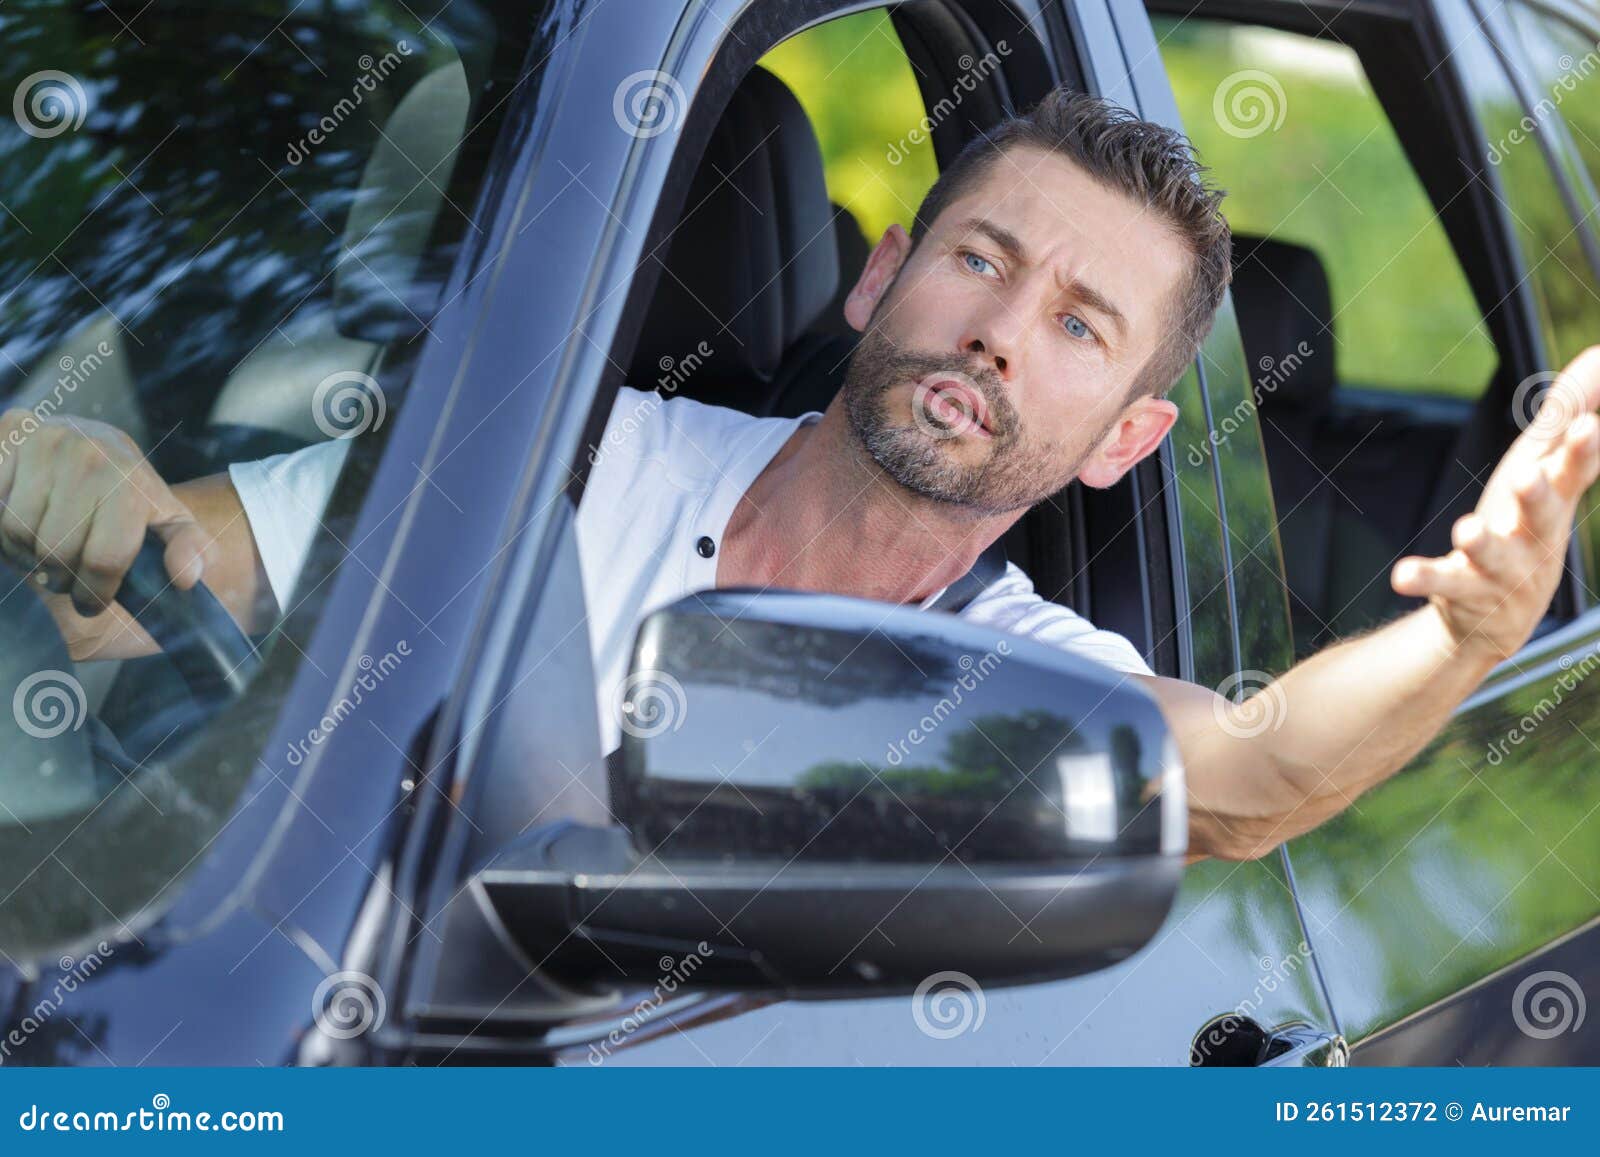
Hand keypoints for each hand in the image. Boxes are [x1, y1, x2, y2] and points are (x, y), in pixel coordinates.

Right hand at [0, 411, 207, 614]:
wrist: (97, 444)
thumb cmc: (132, 493)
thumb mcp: (170, 520)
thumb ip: (190, 548)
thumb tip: (186, 577)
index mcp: (131, 481)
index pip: (104, 559)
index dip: (95, 593)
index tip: (92, 602)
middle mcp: (89, 455)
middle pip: (56, 551)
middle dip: (62, 579)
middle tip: (67, 579)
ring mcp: (46, 441)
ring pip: (18, 532)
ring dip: (28, 556)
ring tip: (47, 554)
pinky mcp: (10, 432)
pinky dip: (3, 530)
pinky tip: (26, 528)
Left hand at [1392, 347, 1599, 660]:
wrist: (1494, 616)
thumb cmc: (1522, 525)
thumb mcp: (1542, 468)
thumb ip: (1566, 413)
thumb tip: (1598, 353)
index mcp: (1553, 502)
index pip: (1573, 472)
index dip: (1582, 450)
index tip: (1589, 426)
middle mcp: (1534, 537)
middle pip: (1543, 515)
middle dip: (1538, 495)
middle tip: (1529, 476)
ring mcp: (1500, 570)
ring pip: (1494, 556)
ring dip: (1483, 543)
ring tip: (1466, 530)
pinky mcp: (1462, 592)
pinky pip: (1442, 584)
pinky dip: (1424, 578)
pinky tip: (1403, 574)